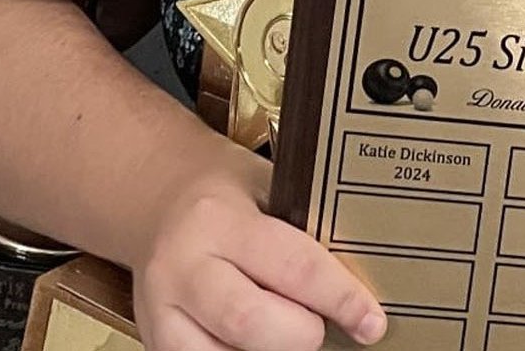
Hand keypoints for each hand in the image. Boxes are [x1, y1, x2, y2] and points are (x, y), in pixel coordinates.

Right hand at [134, 154, 385, 349]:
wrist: (158, 199)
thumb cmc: (225, 195)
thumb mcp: (268, 189)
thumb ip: (305, 229)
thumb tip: (361, 278)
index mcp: (220, 219)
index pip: (293, 266)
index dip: (340, 299)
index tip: (371, 321)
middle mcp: (183, 266)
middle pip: (251, 322)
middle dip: (301, 333)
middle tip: (319, 323)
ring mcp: (160, 308)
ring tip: (287, 329)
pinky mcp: (153, 339)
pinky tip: (257, 340)